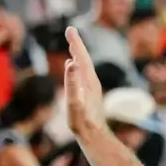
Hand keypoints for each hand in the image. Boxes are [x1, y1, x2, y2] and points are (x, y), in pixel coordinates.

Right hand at [64, 26, 109, 142]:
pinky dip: (78, 66)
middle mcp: (91, 82)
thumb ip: (72, 83)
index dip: (76, 43)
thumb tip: (72, 61)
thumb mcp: (74, 103)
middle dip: (77, 44)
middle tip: (70, 31)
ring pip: (84, 66)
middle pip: (84, 59)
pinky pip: (83, 75)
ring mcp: (91, 88)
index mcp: (88, 81)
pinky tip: (74, 67)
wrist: (95, 137)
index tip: (70, 29)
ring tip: (72, 45)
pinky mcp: (89, 94)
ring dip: (78, 54)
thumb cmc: (83, 122)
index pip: (81, 56)